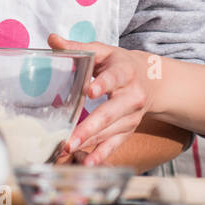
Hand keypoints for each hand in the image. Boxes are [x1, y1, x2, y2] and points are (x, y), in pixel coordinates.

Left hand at [47, 33, 156, 165]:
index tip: (89, 91)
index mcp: (124, 72)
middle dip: (90, 127)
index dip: (102, 84)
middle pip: (110, 113)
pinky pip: (115, 144)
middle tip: (70, 139)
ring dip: (89, 143)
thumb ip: (78, 47)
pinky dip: (101, 155)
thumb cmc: (120, 64)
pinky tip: (87, 164)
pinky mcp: (129, 130)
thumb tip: (52, 40)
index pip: (113, 78)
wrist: (152, 80)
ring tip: (68, 149)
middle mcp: (131, 96)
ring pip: (111, 132)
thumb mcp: (104, 51)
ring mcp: (132, 116)